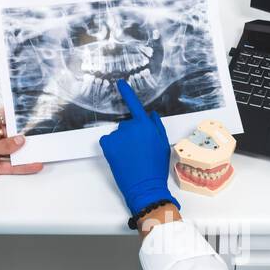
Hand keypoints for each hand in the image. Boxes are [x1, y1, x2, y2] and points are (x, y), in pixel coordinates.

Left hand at [0, 111, 42, 178]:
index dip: (17, 116)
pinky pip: (10, 165)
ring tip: (39, 152)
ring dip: (25, 153)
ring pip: (12, 152)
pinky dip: (22, 166)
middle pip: (11, 136)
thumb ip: (4, 144)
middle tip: (39, 136)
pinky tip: (32, 164)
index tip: (31, 115)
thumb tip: (19, 141)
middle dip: (24, 137)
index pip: (5, 116)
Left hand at [98, 81, 178, 216]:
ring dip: (121, 143)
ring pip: (117, 134)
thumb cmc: (156, 168)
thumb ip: (157, 127)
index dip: (127, 93)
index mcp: (146, 126)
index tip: (120, 83)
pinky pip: (107, 141)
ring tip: (130, 158)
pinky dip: (111, 148)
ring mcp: (118, 135)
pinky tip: (120, 158)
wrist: (145, 186)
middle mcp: (131, 127)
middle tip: (137, 152)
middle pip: (127, 125)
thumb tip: (151, 114)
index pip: (135, 105)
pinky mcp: (107, 145)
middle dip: (130, 135)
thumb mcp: (163, 146)